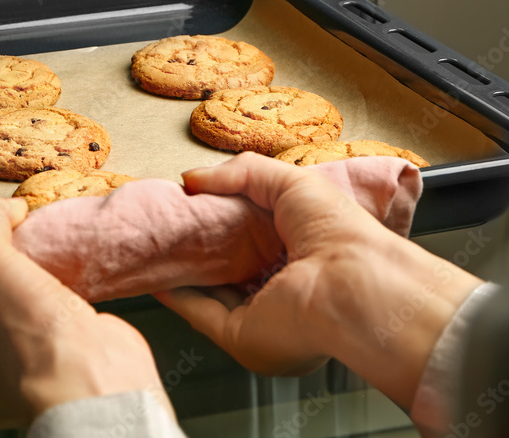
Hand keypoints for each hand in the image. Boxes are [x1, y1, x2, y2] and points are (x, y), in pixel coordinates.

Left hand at [0, 195, 172, 427]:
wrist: (94, 379)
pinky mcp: (70, 367)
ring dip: (38, 289)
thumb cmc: (29, 337)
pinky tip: (72, 280)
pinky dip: (66, 302)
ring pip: (26, 317)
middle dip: (3, 276)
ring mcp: (32, 375)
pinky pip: (61, 326)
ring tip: (45, 260)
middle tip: (15, 248)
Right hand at [154, 152, 482, 407]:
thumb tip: (191, 179)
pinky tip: (160, 277)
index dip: (224, 223)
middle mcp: (283, 290)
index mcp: (302, 257)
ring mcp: (262, 315)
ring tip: (158, 246)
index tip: (193, 207)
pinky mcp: (242, 336)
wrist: (351, 283)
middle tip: (171, 226)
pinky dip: (179, 297)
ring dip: (185, 272)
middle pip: (231, 269)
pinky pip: (201, 315)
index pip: (256, 242)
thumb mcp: (290, 182)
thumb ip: (241, 173)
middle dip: (201, 249)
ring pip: (212, 294)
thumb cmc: (339, 232)